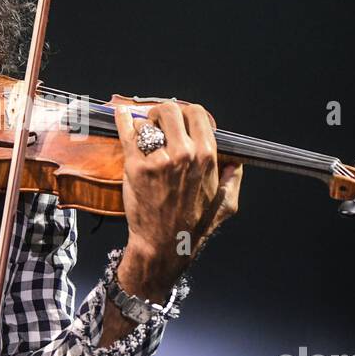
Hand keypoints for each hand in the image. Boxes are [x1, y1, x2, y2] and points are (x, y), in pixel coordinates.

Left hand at [113, 100, 242, 290]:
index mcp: (207, 156)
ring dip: (144, 123)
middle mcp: (184, 154)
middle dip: (162, 113)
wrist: (163, 244)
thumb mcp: (227, 203)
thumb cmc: (194, 225)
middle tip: (157, 122)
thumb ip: (233, 176)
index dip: (186, 113)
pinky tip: (120, 114)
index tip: (179, 120)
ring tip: (142, 132)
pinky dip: (123, 122)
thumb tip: (234, 159)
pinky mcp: (136, 168)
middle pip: (170, 110)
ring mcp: (158, 160)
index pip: (197, 113)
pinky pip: (128, 134)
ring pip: (147, 122)